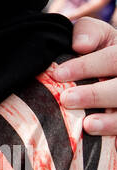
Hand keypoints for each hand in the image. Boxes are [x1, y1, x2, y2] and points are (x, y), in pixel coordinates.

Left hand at [52, 18, 116, 134]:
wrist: (104, 70)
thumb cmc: (96, 49)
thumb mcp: (94, 34)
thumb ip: (88, 32)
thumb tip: (80, 45)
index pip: (112, 59)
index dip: (87, 66)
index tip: (58, 74)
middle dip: (95, 95)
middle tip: (66, 99)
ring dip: (111, 121)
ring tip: (88, 124)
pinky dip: (114, 133)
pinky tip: (98, 136)